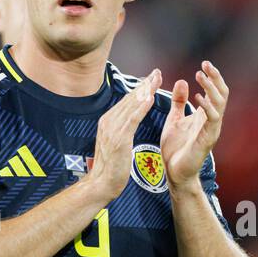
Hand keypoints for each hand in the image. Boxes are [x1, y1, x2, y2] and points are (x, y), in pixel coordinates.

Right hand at [84, 69, 159, 202]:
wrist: (101, 184)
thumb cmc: (110, 168)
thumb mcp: (114, 144)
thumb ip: (120, 130)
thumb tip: (127, 122)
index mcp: (107, 121)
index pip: (126, 101)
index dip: (139, 88)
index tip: (150, 79)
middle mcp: (108, 121)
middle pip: (129, 99)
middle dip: (144, 84)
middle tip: (157, 72)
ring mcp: (113, 129)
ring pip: (131, 105)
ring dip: (145, 91)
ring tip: (156, 79)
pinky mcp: (119, 138)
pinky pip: (132, 118)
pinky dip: (141, 107)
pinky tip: (150, 98)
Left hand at [161, 61, 228, 190]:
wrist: (173, 173)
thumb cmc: (175, 148)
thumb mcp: (174, 119)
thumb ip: (179, 102)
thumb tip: (183, 81)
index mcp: (205, 115)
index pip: (215, 91)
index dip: (213, 77)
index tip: (204, 63)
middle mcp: (212, 121)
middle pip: (222, 94)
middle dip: (216, 78)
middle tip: (205, 65)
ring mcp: (211, 130)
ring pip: (220, 104)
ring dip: (211, 88)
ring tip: (200, 75)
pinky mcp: (206, 140)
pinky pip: (212, 120)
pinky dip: (207, 106)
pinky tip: (197, 97)